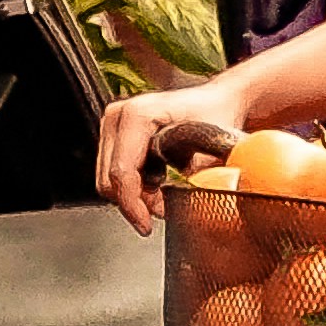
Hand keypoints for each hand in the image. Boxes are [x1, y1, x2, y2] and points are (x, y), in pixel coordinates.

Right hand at [98, 77, 255, 233]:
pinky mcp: (114, 134)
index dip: (133, 205)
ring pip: (107, 179)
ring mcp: (113, 124)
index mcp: (138, 115)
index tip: (145, 225)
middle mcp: (119, 116)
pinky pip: (113, 172)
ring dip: (134, 196)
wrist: (217, 99)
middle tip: (163, 210)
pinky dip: (133, 186)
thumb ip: (201, 177)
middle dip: (135, 203)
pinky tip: (156, 185)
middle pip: (108, 179)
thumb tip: (191, 204)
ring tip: (163, 198)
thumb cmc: (217, 114)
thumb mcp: (214, 148)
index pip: (122, 172)